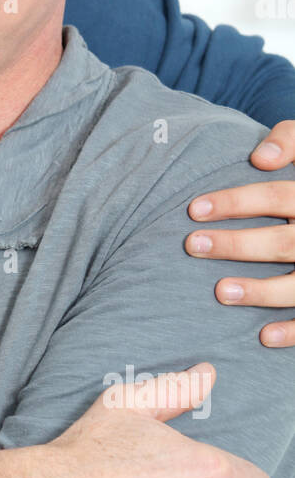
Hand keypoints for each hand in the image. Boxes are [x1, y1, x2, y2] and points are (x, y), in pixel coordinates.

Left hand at [185, 119, 294, 346]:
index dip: (236, 201)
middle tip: (191, 245)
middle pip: (284, 242)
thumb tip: (259, 159)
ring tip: (220, 291)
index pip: (278, 196)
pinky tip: (263, 336)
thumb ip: (291, 141)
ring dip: (262, 291)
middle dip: (237, 245)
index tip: (194, 209)